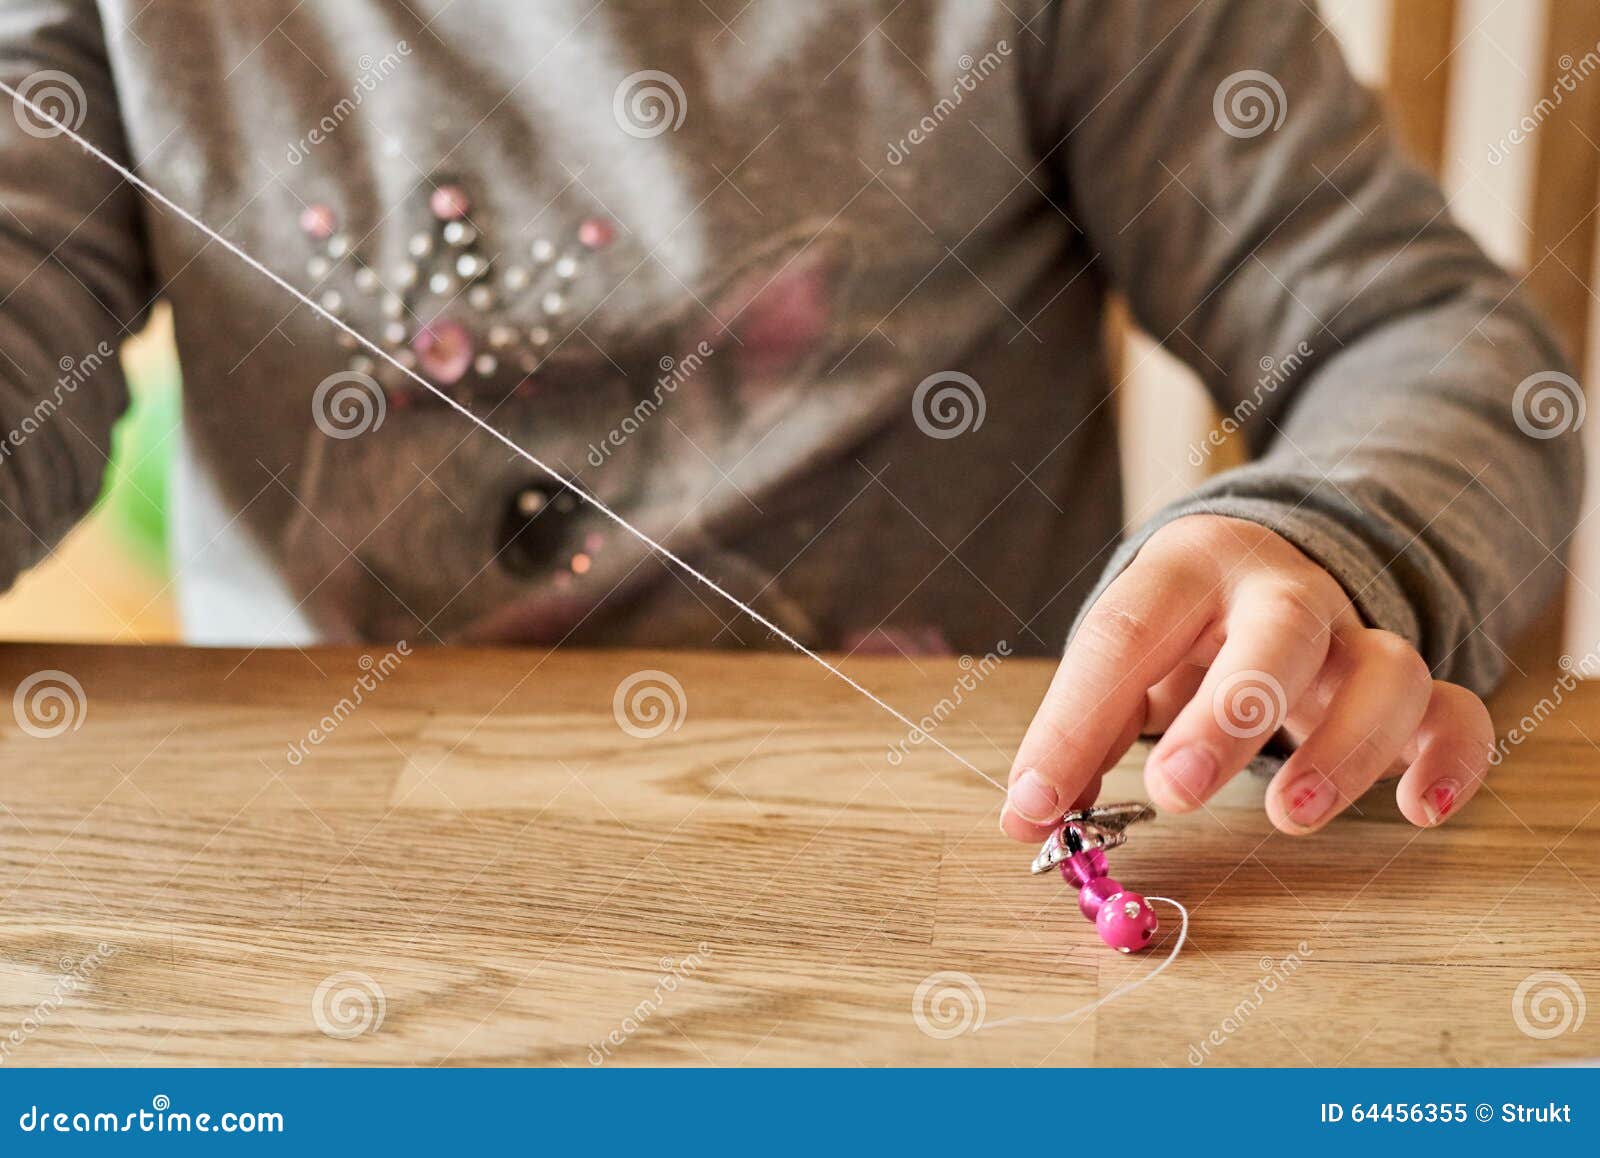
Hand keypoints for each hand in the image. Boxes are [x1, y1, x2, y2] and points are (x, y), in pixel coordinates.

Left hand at [1001, 515, 1492, 839]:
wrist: (1266, 567)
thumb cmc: (1182, 630)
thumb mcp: (1124, 659)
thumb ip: (1079, 732)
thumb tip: (1032, 814)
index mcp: (1187, 570)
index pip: (1125, 635)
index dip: (1073, 723)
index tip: (1035, 804)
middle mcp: (1281, 590)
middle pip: (1275, 632)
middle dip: (1226, 716)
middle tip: (1172, 792)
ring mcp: (1354, 635)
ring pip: (1385, 671)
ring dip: (1342, 748)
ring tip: (1289, 816)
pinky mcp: (1412, 686)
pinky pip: (1455, 711)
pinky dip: (1450, 758)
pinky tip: (1419, 809)